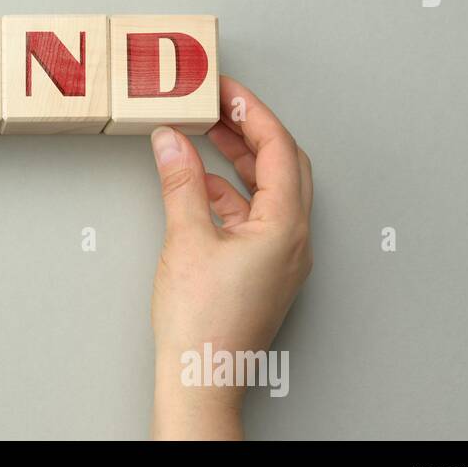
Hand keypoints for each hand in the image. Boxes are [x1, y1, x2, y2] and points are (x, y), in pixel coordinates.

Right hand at [149, 76, 312, 439]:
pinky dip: (231, 194)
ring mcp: (282, 258)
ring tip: (204, 139)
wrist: (202, 376)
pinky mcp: (265, 272)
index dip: (251, 113)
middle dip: (251, 132)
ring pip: (271, 192)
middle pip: (284, 166)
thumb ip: (180, 182)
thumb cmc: (203, 322)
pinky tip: (199, 188)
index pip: (278, 149)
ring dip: (240, 162)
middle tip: (219, 107)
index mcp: (287, 227)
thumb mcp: (186, 238)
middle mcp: (295, 240)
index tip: (225, 91)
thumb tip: (172, 142)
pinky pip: (257, 218)